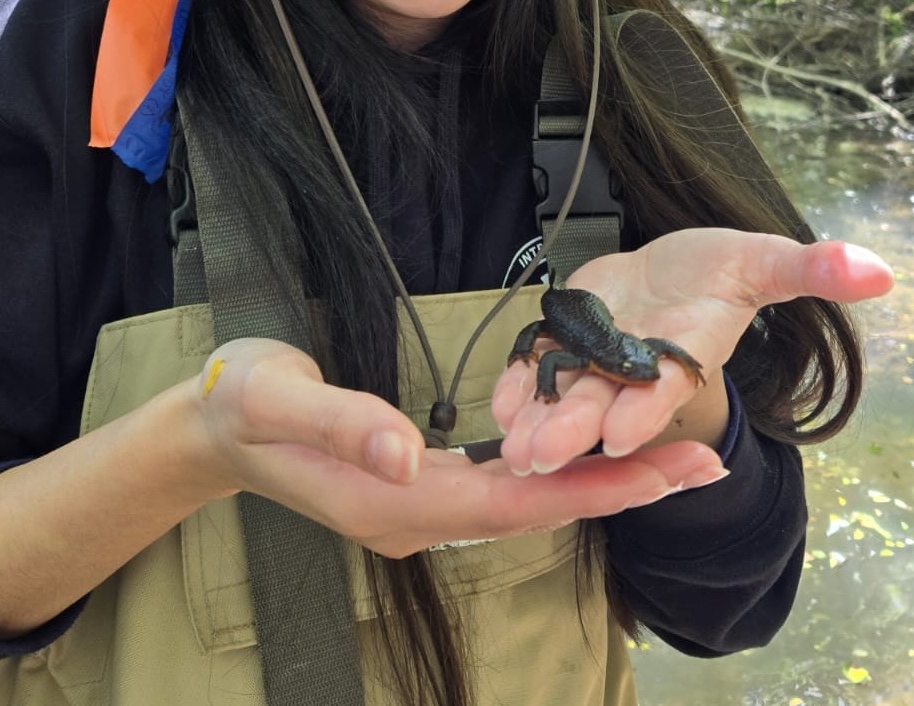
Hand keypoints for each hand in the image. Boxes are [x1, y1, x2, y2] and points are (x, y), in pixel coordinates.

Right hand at [190, 336, 726, 557]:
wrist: (206, 427)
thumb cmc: (239, 401)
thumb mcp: (275, 399)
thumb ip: (340, 422)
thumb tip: (408, 449)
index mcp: (393, 499)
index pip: (515, 500)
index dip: (596, 487)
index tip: (670, 472)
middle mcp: (415, 515)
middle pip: (536, 509)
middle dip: (622, 488)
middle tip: (707, 463)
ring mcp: (414, 505)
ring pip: (524, 503)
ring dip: (598, 482)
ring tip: (670, 461)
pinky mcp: (413, 486)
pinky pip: (500, 489)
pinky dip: (553, 475)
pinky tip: (585, 455)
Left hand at [491, 231, 893, 476]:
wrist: (672, 272)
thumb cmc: (720, 270)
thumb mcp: (763, 260)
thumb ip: (809, 268)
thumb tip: (878, 270)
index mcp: (687, 351)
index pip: (667, 385)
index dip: (647, 408)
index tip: (622, 433)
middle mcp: (639, 364)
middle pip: (606, 400)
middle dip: (575, 428)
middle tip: (539, 455)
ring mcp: (600, 356)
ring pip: (566, 393)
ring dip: (538, 419)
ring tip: (510, 445)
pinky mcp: (568, 339)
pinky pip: (540, 365)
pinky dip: (520, 381)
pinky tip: (500, 399)